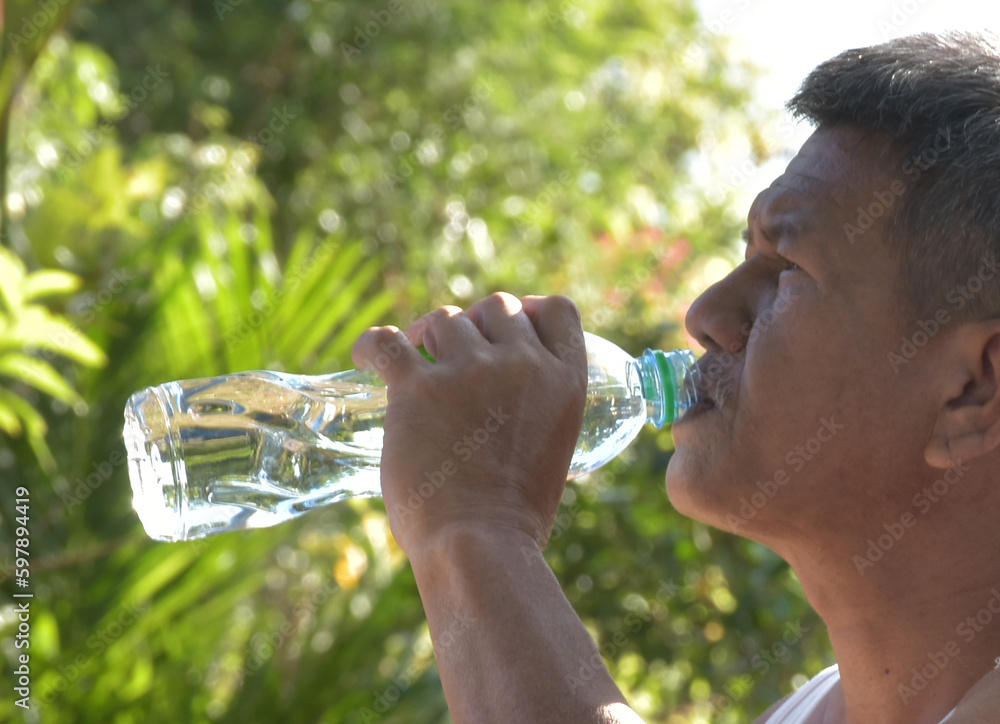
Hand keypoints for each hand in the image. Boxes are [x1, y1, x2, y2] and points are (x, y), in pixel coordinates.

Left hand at [351, 293, 587, 555]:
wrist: (480, 545)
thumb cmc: (515, 517)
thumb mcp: (552, 450)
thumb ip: (535, 411)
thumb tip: (501, 404)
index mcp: (565, 381)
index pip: (558, 309)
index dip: (531, 310)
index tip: (508, 330)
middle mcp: (522, 364)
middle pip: (497, 306)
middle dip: (475, 323)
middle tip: (452, 353)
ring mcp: (470, 371)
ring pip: (444, 319)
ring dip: (428, 335)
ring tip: (415, 363)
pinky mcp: (419, 387)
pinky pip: (387, 341)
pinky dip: (372, 345)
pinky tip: (364, 358)